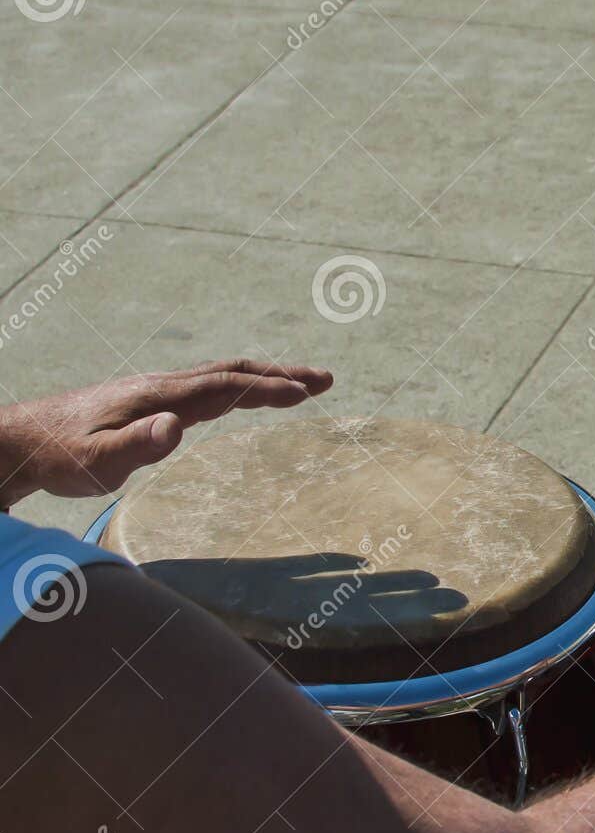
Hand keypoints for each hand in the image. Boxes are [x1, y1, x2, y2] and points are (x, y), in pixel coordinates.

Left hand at [0, 359, 332, 508]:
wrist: (22, 438)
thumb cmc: (59, 455)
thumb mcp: (93, 461)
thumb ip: (134, 446)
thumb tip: (177, 428)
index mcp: (157, 397)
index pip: (223, 386)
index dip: (266, 388)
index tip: (307, 393)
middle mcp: (163, 386)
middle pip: (231, 371)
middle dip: (281, 374)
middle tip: (326, 380)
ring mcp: (157, 391)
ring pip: (221, 376)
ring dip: (265, 377)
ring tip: (303, 386)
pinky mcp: (151, 401)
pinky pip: (209, 386)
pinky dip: (241, 386)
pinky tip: (247, 395)